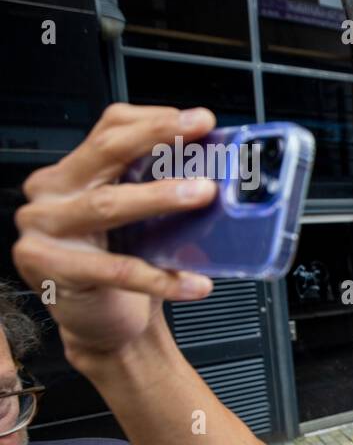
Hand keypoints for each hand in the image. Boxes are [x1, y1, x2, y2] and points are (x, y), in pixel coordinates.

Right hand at [13, 104, 218, 362]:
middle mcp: (50, 193)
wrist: (102, 324)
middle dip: (157, 139)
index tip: (200, 121)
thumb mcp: (138, 220)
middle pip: (105, 153)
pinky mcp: (50, 268)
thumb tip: (216, 164)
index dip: (155, 120)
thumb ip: (157, 187)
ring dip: (160, 197)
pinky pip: (116, 270)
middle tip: (200, 138)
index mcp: (71, 172)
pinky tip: (195, 282)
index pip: (109, 128)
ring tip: (203, 195)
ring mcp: (43, 229)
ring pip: (107, 205)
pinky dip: (162, 278)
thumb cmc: (121, 266)